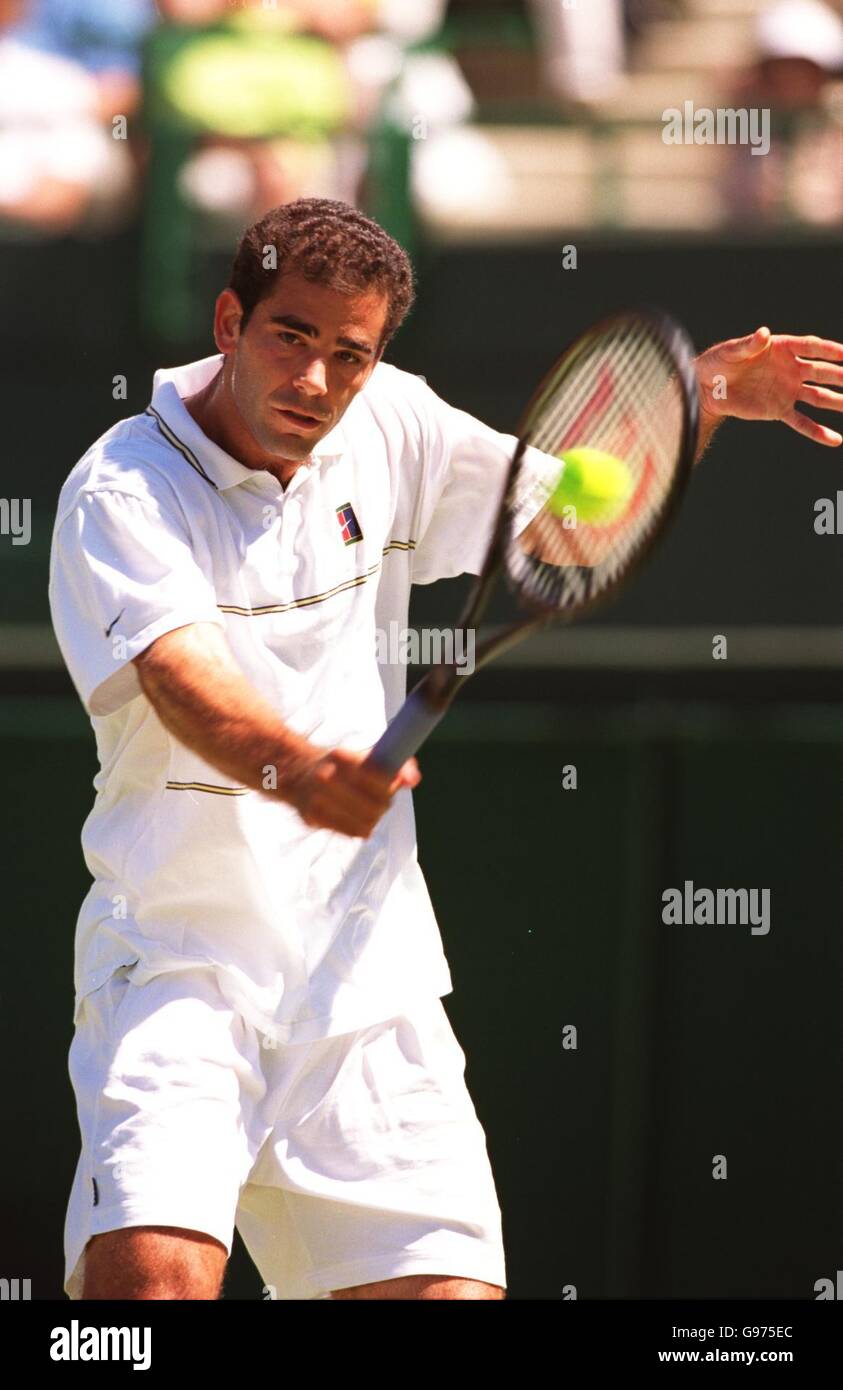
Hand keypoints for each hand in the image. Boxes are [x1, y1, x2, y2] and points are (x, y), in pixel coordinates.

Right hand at [284, 747, 420, 838]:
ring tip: (370, 810)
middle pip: (375, 804)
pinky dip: (360, 828)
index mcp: (341, 757)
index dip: (393, 784)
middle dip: (384, 803)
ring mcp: (317, 799)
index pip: (379, 777)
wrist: (294, 772)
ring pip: (365, 821)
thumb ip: (392, 764)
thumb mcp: (361, 755)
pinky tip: (358, 818)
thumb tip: (414, 780)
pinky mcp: (312, 817)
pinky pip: (351, 832)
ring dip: (374, 818)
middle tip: (383, 800)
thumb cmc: (337, 765)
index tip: (396, 784)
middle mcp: (326, 777)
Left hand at [695, 327, 842, 446]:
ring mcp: (787, 390)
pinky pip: (802, 421)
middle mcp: (791, 368)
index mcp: (782, 348)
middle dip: (840, 375)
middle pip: (821, 372)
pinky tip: (835, 439)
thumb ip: (749, 344)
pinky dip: (817, 431)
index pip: (812, 347)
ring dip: (837, 401)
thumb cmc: (719, 362)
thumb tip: (764, 333)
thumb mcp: (731, 351)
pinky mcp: (779, 410)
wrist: (708, 388)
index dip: (830, 350)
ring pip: (818, 396)